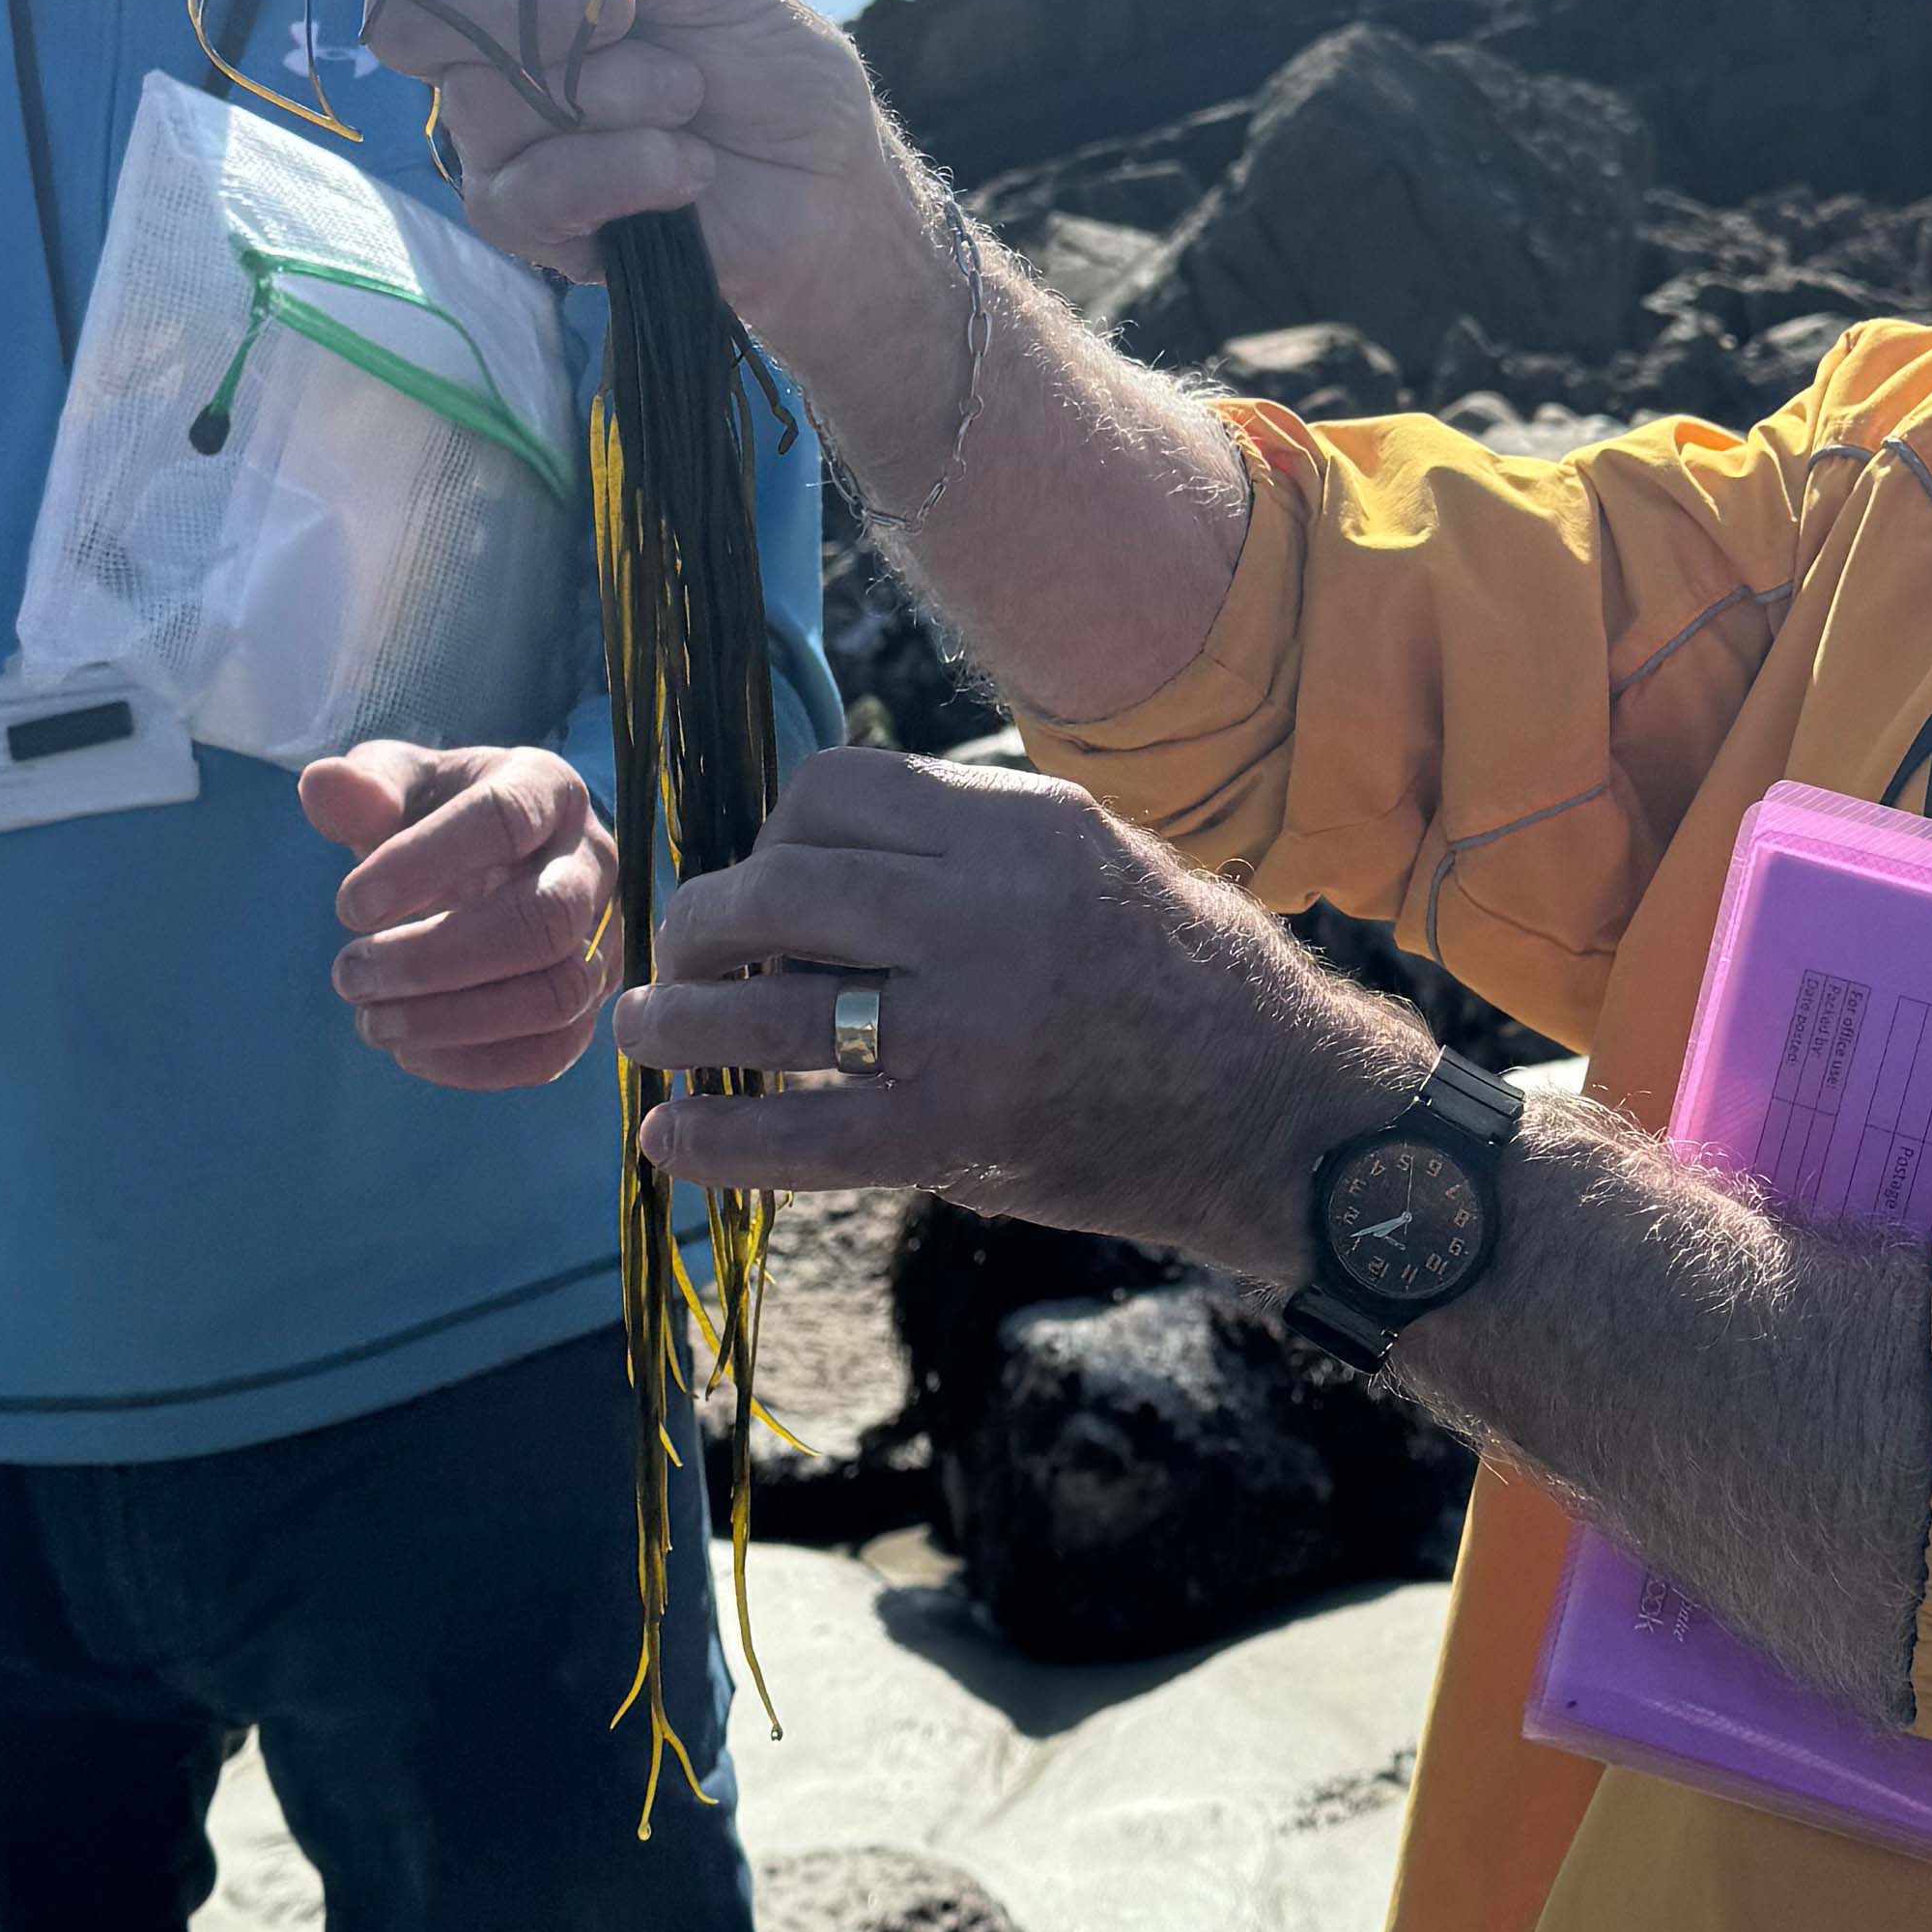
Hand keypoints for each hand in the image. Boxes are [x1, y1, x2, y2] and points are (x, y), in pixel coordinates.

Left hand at [304, 739, 625, 1090]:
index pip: (504, 820)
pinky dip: (479, 1065)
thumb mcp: (401, 785)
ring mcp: (602, 937)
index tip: (348, 908)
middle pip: (546, 919)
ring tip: (373, 1021)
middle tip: (349, 974)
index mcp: (547, 789)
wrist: (491, 857)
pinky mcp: (592, 1001)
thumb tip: (323, 785)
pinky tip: (411, 1054)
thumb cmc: (439, 815)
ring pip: (558, 995)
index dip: (425, 863)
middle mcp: (592, 862)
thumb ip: (365, 786)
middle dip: (436, 959)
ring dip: (455, 1021)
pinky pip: (556, 1050)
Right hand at [352, 0, 926, 365]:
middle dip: (525, 9)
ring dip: (610, 94)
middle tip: (631, 14)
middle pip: (410, 20)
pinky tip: (686, 167)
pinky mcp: (529, 221)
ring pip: (480, 104)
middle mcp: (488, 47)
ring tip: (688, 103)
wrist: (830, 185)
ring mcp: (500, 138)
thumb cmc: (773, 66)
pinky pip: (525, 192)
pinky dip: (620, 170)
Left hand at [600, 752, 1414, 1261]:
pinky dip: (721, 1142)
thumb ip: (976, 849)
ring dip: (685, 1021)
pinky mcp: (961, 1132)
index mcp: (1022, 826)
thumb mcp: (1099, 859)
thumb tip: (827, 853)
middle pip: (783, 887)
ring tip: (644, 1031)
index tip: (761, 875)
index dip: (772, 831)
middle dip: (704, 921)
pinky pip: (806, 1133)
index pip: (837, 790)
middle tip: (675, 953)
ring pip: (775, 1005)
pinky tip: (670, 1141)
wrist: (1286, 1108)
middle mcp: (987, 912)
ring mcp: (971, 1025)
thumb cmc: (1193, 977)